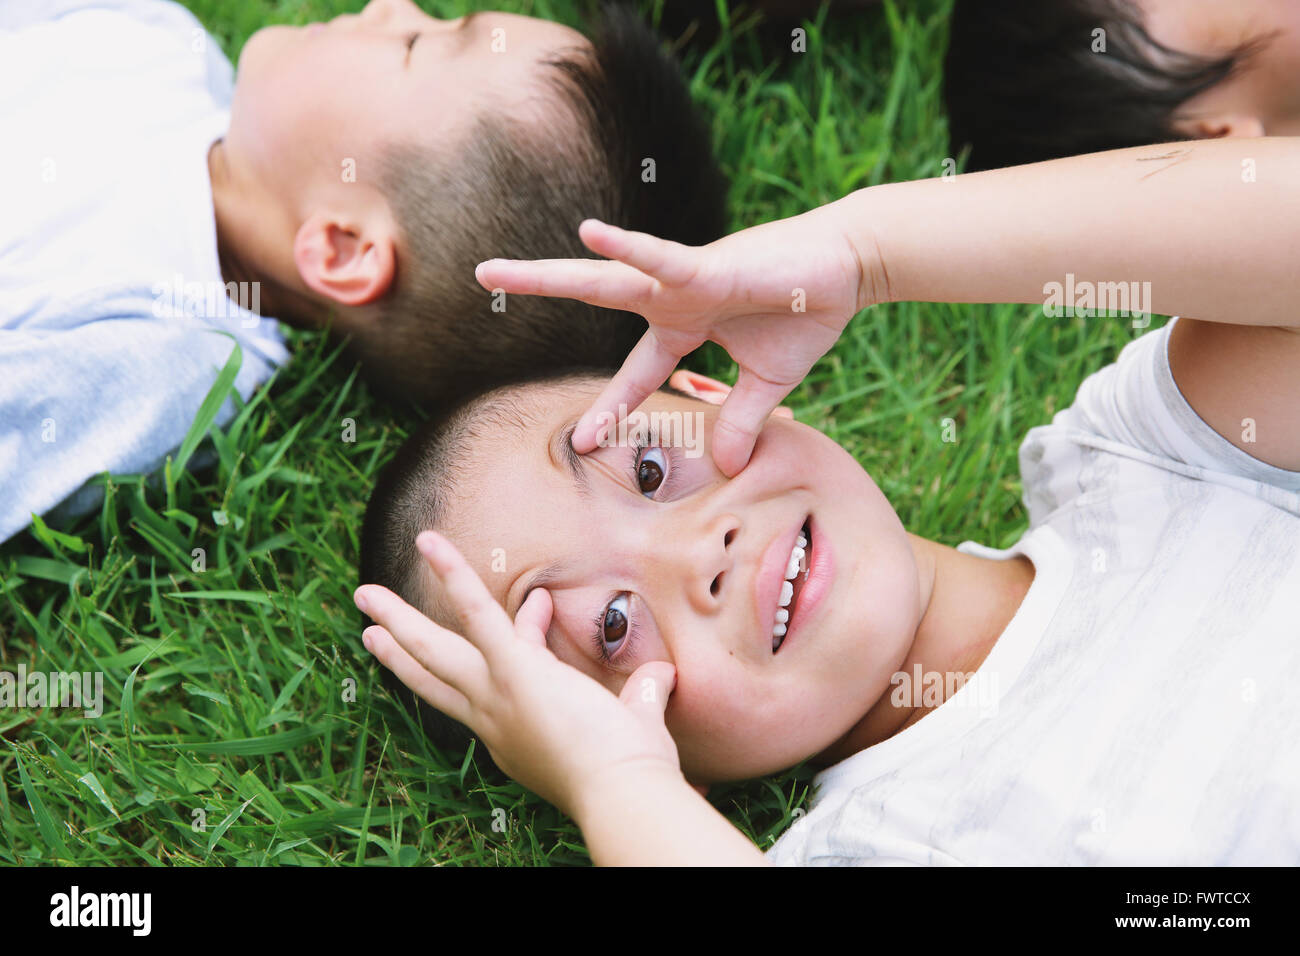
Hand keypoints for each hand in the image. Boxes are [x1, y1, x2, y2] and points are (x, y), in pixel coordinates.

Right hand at [354, 530, 683, 819]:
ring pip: (435, 648)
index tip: (539, 601)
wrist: (622, 790)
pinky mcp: (512, 668)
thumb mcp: (634, 721)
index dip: (519, 632)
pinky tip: (430, 542)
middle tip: (368, 631)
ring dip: (398, 618)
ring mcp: (495, 694)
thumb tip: (660, 674)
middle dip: (400, 650)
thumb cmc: (633, 769)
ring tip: (364, 593)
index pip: (500, 678)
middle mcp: (493, 719)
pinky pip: (474, 611)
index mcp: (515, 734)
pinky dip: (452, 573)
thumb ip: (643, 693)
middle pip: (435, 676)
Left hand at [475, 204, 875, 475]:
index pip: (634, 372)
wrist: (850, 267)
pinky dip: (628, 247)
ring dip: (551, 276)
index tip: (585, 439)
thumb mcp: (767, 384)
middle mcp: (672, 298)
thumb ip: (739, 421)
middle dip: (541, 289)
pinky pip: (661, 258)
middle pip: (593, 296)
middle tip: (484, 276)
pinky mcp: (710, 267)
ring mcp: (684, 279)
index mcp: (682, 325)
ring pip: (606, 278)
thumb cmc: (807, 312)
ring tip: (494, 273)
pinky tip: (589, 233)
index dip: (612, 406)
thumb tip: (728, 468)